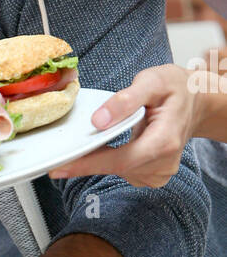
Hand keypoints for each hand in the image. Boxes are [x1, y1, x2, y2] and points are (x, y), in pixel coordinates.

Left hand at [49, 65, 197, 187]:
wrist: (196, 101)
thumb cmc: (175, 88)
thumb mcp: (152, 81)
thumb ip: (126, 100)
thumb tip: (98, 120)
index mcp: (165, 141)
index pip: (121, 159)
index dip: (89, 164)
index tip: (60, 168)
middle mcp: (164, 162)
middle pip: (116, 167)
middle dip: (89, 160)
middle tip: (62, 154)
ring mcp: (161, 172)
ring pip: (119, 171)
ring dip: (102, 157)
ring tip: (101, 137)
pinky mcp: (155, 175)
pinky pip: (125, 171)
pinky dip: (113, 160)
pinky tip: (115, 145)